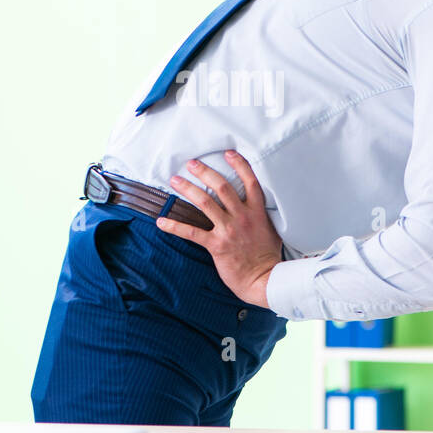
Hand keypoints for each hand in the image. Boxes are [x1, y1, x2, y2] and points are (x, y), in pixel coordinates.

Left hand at [155, 151, 280, 308]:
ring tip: (175, 180)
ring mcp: (229, 230)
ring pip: (205, 203)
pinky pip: (192, 232)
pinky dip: (175, 226)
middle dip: (205, 172)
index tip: (228, 153)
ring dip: (188, 189)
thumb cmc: (267, 256)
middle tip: (191, 163)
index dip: (239, 165)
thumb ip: (259, 216)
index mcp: (257, 212)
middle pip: (222, 186)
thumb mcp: (270, 230)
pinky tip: (161, 221)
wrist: (265, 279)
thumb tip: (252, 207)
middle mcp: (243, 217)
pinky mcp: (217, 245)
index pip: (250, 181)